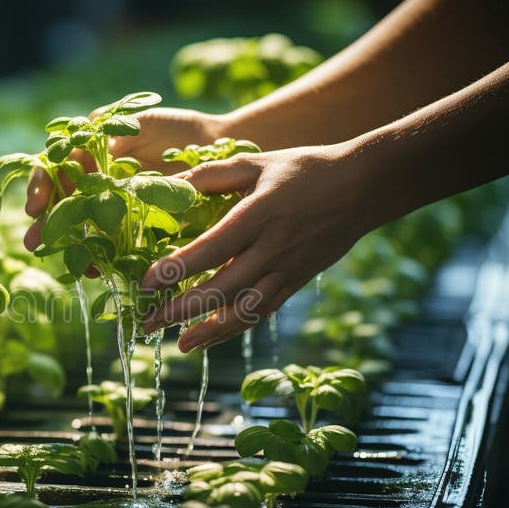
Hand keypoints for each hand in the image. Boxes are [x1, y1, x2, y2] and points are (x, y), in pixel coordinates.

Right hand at [23, 107, 225, 252]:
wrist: (216, 149)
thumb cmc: (176, 130)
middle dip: (48, 224)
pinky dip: (105, 256)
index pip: (54, 169)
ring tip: (69, 259)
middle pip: (63, 205)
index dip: (41, 186)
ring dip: (75, 245)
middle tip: (34, 243)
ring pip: (86, 229)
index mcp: (89, 156)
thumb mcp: (139, 123)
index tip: (34, 206)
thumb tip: (83, 151)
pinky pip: (114, 245)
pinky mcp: (136, 229)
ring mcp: (115, 208)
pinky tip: (98, 267)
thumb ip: (109, 132)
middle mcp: (96, 184)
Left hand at [140, 143, 376, 351]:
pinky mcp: (297, 282)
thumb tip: (166, 186)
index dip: (176, 268)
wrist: (363, 188)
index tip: (145, 283)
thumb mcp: (255, 162)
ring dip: (209, 332)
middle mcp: (273, 248)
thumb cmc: (303, 169)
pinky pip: (263, 312)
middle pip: (223, 289)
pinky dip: (235, 329)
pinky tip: (212, 338)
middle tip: (147, 324)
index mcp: (259, 214)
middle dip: (181, 311)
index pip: (211, 248)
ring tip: (179, 344)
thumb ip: (210, 176)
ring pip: (245, 310)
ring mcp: (287, 269)